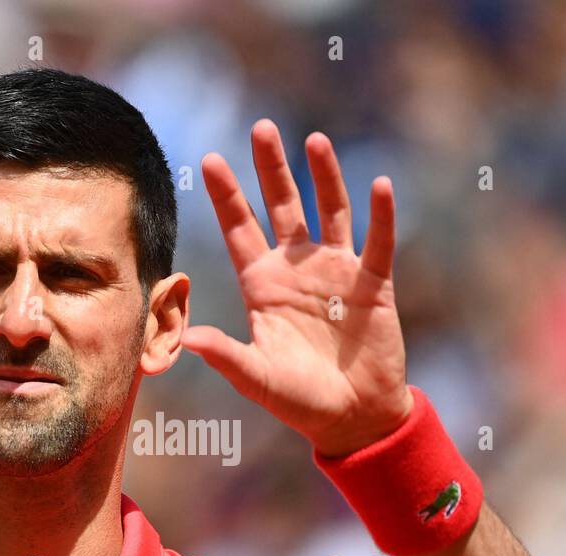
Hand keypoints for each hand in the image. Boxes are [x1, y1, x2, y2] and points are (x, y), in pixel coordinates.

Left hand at [183, 119, 412, 457]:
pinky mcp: (373, 284)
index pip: (240, 231)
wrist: (354, 418)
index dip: (226, 197)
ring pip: (330, 212)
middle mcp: (297, 270)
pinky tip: (380, 185)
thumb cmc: (300, 401)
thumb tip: (184, 339)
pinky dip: (381, 215)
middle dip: (271, 169)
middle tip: (260, 128)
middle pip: (282, 207)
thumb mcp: (257, 378)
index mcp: (263, 287)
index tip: (210, 160)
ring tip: (314, 140)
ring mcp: (336, 272)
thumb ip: (225, 356)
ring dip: (324, 177)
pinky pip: (378, 242)